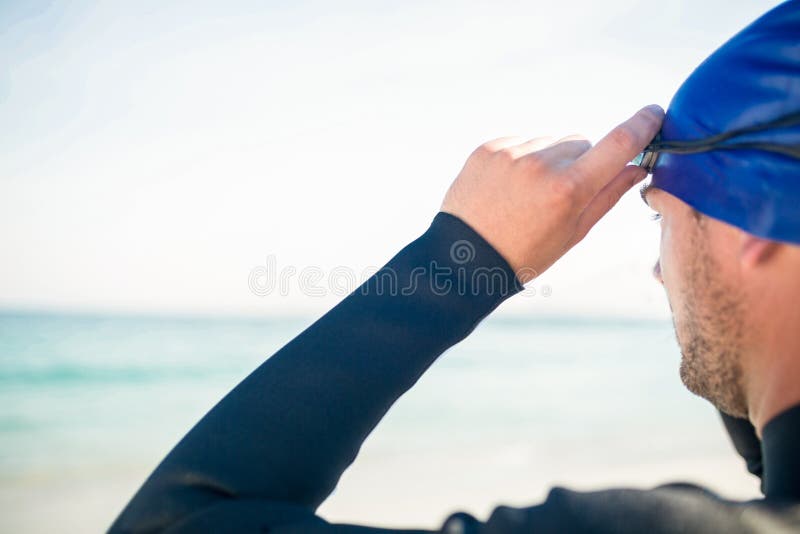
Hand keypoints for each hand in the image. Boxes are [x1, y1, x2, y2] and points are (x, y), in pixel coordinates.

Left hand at [440, 105, 663, 282]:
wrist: (463, 259)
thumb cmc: (524, 254)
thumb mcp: (573, 233)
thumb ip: (608, 195)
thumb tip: (637, 167)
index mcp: (569, 190)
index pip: (618, 144)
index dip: (641, 125)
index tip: (654, 113)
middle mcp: (541, 165)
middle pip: (582, 144)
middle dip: (582, 163)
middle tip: (561, 196)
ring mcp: (511, 154)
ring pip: (551, 143)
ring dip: (549, 161)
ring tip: (528, 196)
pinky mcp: (488, 149)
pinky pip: (521, 143)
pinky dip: (522, 159)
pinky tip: (508, 188)